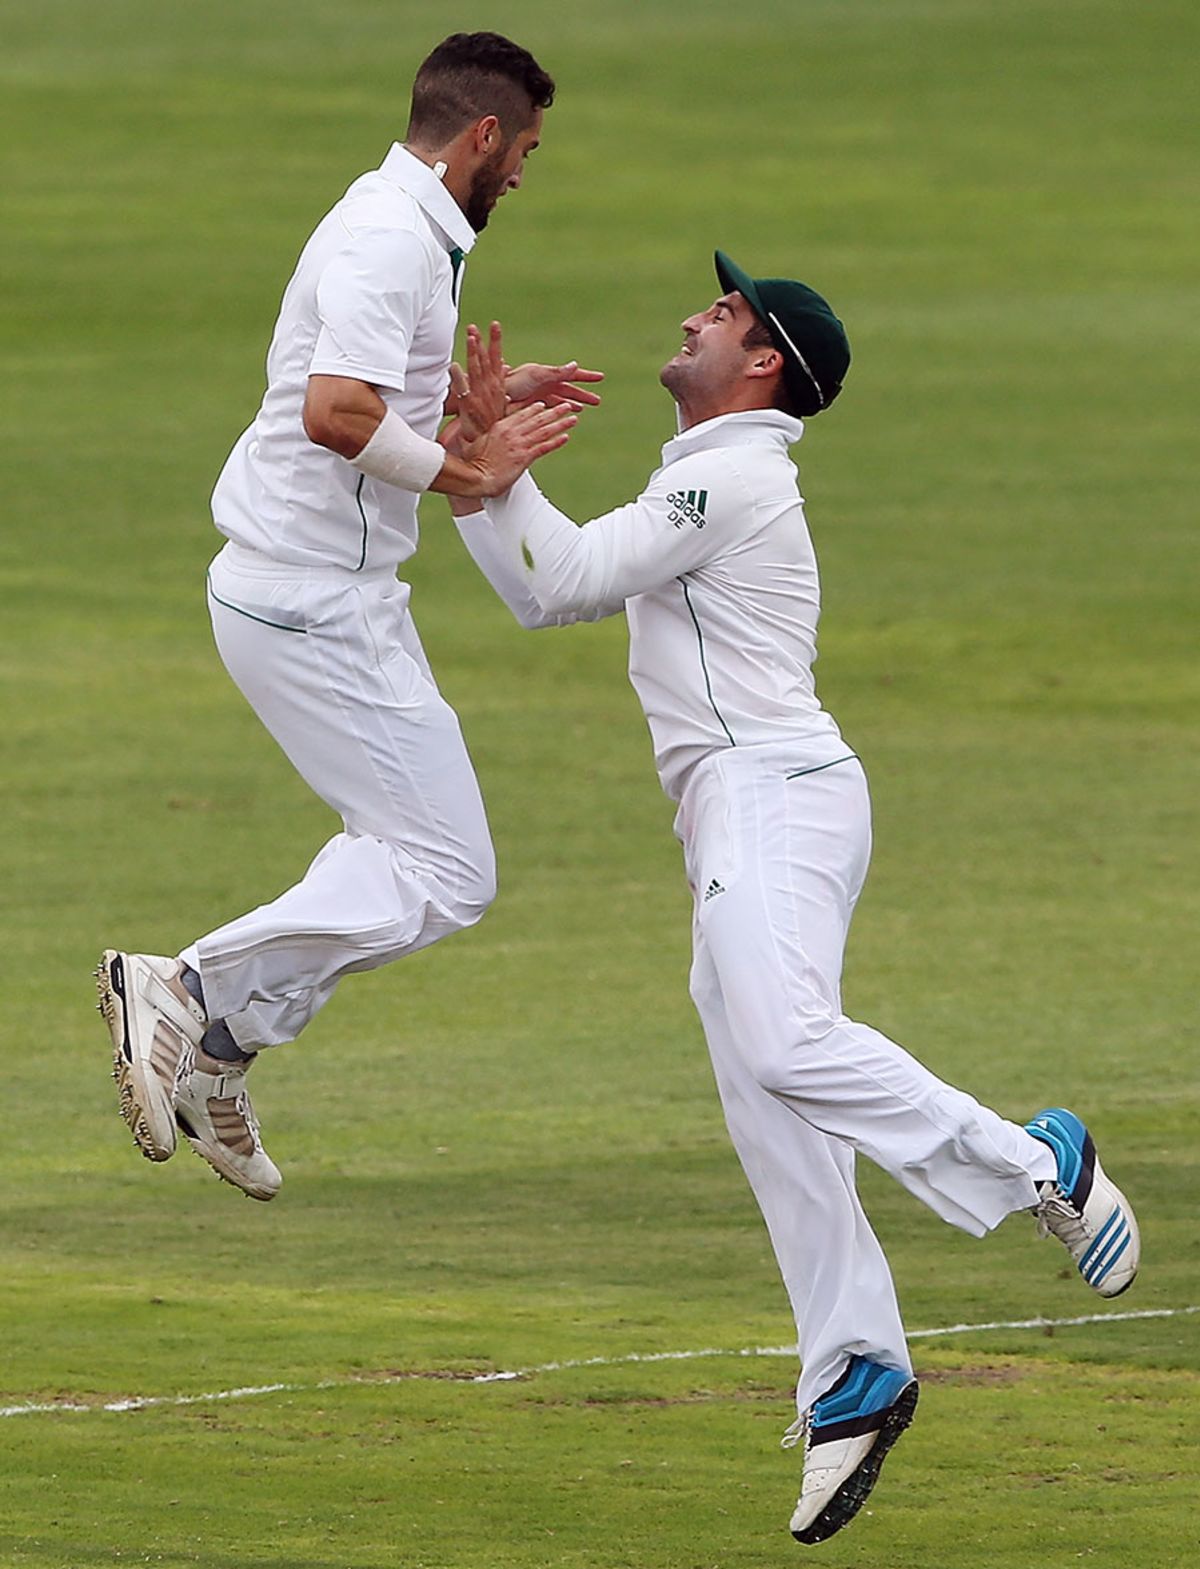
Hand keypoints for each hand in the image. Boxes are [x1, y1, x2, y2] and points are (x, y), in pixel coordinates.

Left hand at [456, 321, 508, 442]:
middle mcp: (490, 387)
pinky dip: (458, 378)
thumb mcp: (500, 401)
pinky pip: (462, 389)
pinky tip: (453, 366)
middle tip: (476, 326)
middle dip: (482, 341)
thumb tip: (504, 366)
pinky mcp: (469, 405)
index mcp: (498, 385)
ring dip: (473, 353)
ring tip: (470, 337)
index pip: (497, 358)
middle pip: (486, 360)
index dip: (495, 341)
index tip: (495, 325)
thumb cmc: (492, 424)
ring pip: (476, 369)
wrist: (489, 444)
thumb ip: (500, 381)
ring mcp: (480, 395)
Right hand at [459, 401, 575, 496]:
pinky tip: (565, 437)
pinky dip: (555, 441)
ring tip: (573, 418)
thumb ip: (481, 435)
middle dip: (554, 411)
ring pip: (544, 430)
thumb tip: (469, 432)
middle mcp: (512, 433)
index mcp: (500, 426)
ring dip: (560, 424)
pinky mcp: (524, 458)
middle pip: (537, 419)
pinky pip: (544, 447)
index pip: (521, 414)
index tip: (544, 404)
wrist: (475, 477)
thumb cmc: (472, 463)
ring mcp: (519, 444)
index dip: (535, 409)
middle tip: (566, 406)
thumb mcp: (474, 442)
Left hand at [505, 358, 603, 408]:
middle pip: (569, 390)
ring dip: (574, 404)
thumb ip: (556, 372)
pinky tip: (567, 417)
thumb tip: (575, 366)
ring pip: (562, 400)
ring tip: (585, 409)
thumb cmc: (513, 382)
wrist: (493, 397)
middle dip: (583, 395)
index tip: (600, 378)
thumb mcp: (537, 375)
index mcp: (548, 374)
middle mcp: (545, 384)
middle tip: (598, 401)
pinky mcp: (534, 407)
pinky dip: (561, 412)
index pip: (572, 375)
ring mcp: (540, 396)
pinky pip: (552, 409)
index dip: (586, 377)